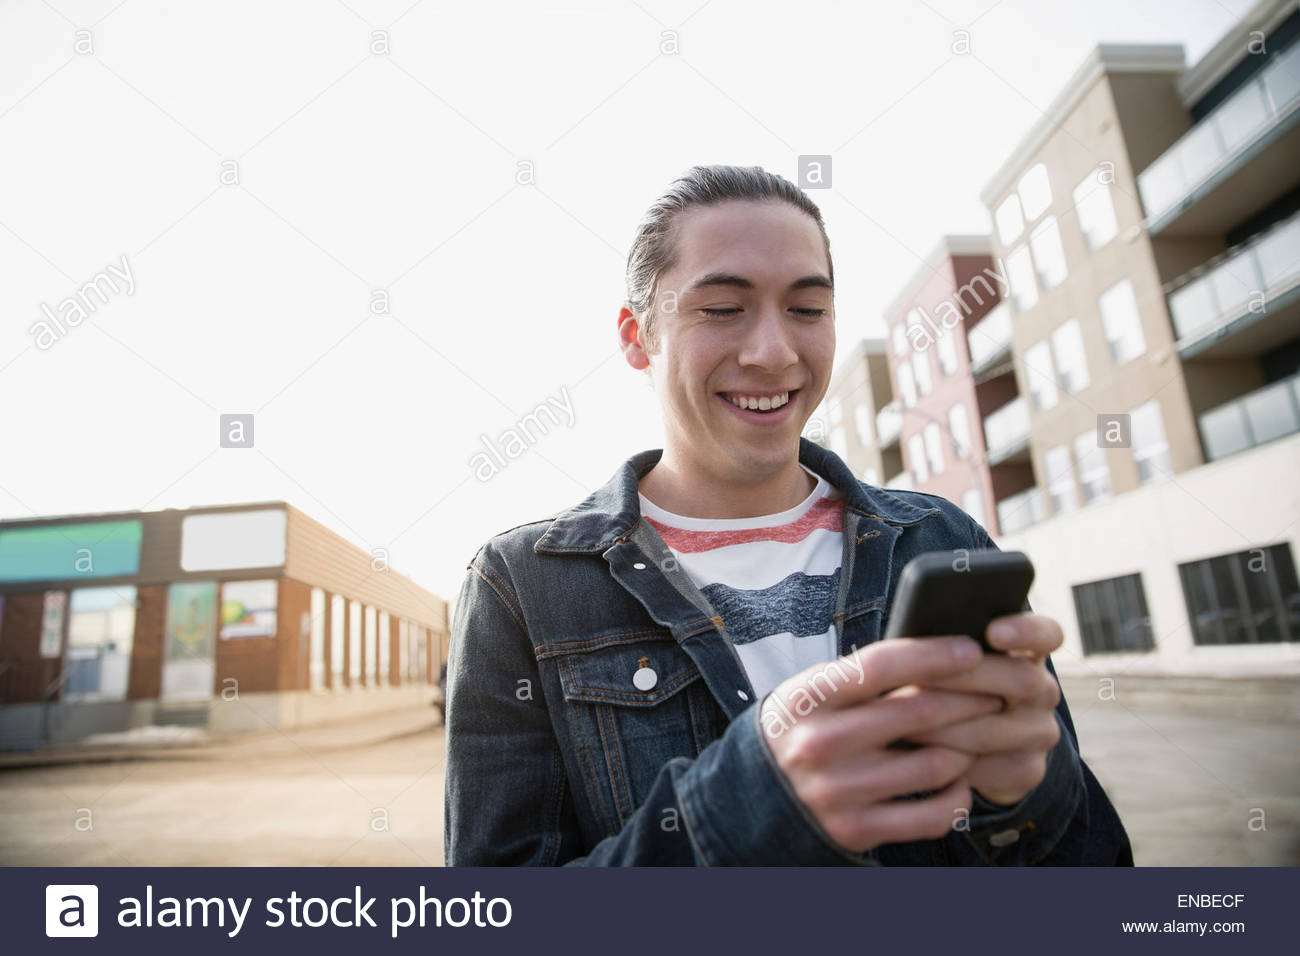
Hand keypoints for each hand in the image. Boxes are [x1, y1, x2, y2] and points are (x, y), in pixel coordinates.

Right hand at [760, 635, 1002, 853]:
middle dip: (969, 699)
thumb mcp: (812, 692)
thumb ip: (862, 677)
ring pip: (936, 764)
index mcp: (808, 698)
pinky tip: (959, 781)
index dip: (933, 654)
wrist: (751, 798)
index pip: (881, 665)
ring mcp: (838, 791)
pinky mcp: (856, 830)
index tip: (971, 649)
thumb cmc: (799, 730)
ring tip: (975, 736)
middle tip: (992, 693)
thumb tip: (938, 653)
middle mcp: (820, 744)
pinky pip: (932, 814)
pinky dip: (958, 796)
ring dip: (967, 748)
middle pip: (920, 712)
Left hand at [900, 613, 1063, 806]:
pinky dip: (948, 760)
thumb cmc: (945, 683)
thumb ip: (944, 646)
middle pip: (1020, 679)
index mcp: (1028, 651)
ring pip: (995, 729)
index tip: (993, 631)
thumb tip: (914, 644)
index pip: (1047, 634)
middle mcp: (1042, 690)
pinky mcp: (1028, 770)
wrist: (966, 741)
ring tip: (900, 719)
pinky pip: (989, 768)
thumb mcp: (949, 659)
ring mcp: (1040, 732)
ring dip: (943, 725)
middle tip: (916, 678)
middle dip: (963, 679)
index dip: (1026, 630)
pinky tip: (917, 753)